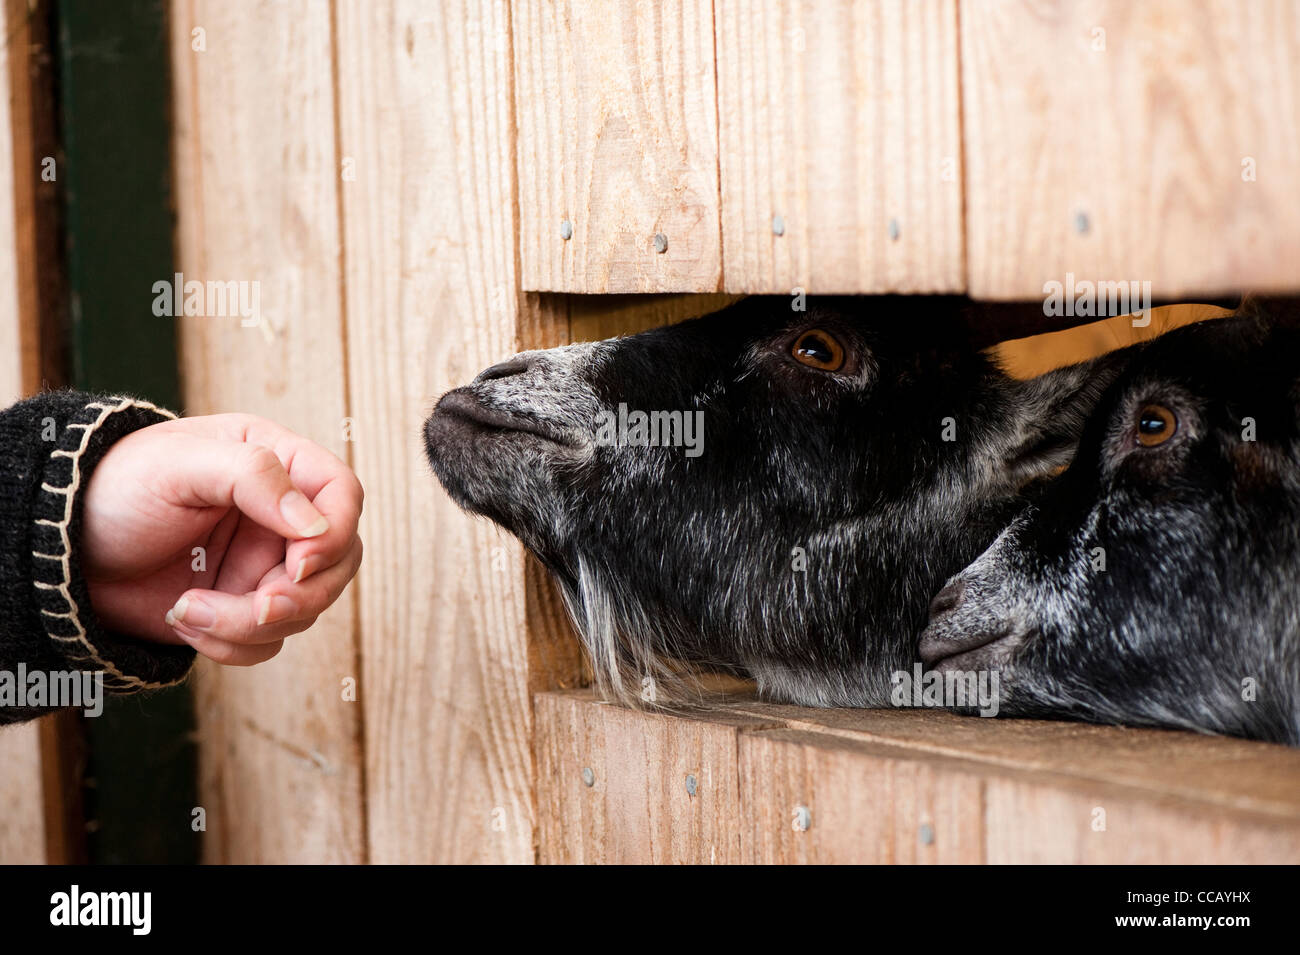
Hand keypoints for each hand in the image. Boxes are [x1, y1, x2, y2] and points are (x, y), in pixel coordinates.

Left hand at [81, 413, 363, 665]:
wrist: (62, 550)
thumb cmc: (117, 488)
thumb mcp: (181, 464)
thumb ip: (255, 478)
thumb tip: (315, 524)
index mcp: (278, 464)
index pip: (343, 495)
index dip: (334, 534)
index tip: (298, 564)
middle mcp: (281, 517)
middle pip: (337, 563)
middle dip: (299, 595)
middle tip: (256, 606)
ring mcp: (263, 566)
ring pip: (304, 610)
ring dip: (249, 624)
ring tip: (187, 609)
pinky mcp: (241, 609)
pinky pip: (268, 642)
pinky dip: (231, 644)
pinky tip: (185, 619)